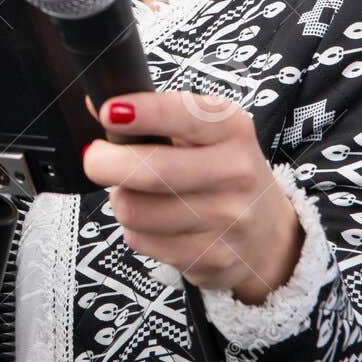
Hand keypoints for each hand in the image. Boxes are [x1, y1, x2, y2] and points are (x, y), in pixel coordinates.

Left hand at [80, 92, 302, 304]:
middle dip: (104, 163)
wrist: (266, 234)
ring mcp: (228, 219)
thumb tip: (97, 104)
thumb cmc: (219, 172)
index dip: (142, 112)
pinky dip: (135, 231)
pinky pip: (141, 241)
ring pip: (135, 210)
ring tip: (135, 193)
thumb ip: (153, 116)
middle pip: (150, 171)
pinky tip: (154, 223)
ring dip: (121, 200)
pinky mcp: (213, 257)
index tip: (109, 111)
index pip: (183, 115)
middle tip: (95, 159)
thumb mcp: (202, 133)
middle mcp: (236, 171)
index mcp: (231, 128)